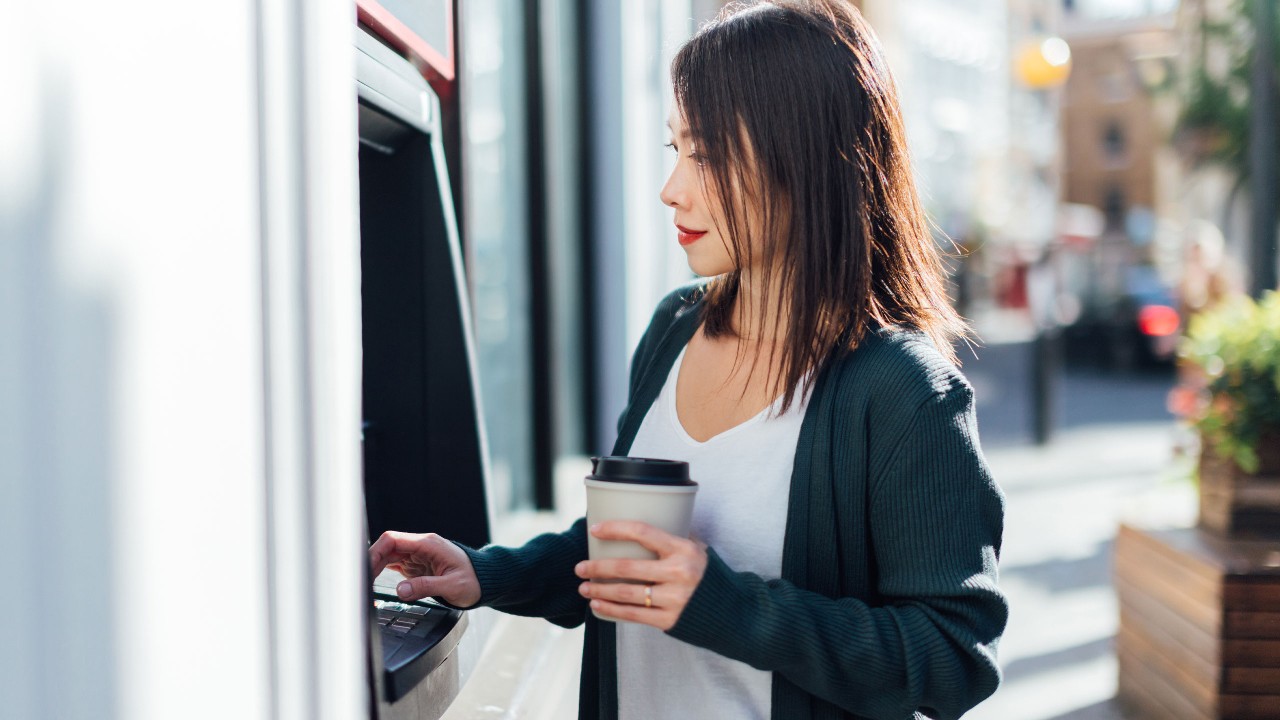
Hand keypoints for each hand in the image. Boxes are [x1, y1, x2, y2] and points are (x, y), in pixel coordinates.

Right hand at [369, 531, 480, 607]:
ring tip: (366, 584)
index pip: (393, 540)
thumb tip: (401, 591)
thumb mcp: (452, 585)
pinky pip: (394, 565)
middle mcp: (421, 546)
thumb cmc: (474, 580)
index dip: (376, 551)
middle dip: (371, 562)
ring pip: (388, 556)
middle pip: (387, 547)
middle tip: (363, 581)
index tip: (366, 567)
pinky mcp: (417, 566)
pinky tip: (375, 582)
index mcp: (428, 544)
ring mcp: (418, 555)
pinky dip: (382, 572)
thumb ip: (426, 586)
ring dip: (375, 567)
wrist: (484, 581)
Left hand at [574, 521, 707, 630]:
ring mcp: (674, 599)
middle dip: (597, 567)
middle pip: (627, 567)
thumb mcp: (698, 549)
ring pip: (626, 593)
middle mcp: (678, 573)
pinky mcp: (669, 620)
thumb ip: (675, 538)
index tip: (595, 530)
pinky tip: (597, 605)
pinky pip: (633, 615)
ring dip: (599, 590)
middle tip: (579, 567)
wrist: (733, 612)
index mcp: (683, 549)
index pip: (643, 533)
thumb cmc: (710, 575)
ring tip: (583, 587)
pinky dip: (611, 610)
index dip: (616, 529)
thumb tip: (652, 517)